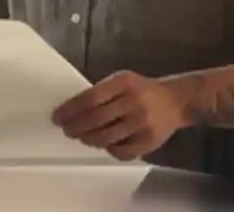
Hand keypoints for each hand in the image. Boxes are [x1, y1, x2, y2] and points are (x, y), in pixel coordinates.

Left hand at [51, 70, 186, 160]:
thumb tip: (70, 111)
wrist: (175, 101)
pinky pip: (121, 152)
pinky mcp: (149, 142)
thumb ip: (100, 92)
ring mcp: (142, 124)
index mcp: (124, 83)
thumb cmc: (141, 89)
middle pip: (95, 120)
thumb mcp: (122, 80)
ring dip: (88, 139)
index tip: (57, 116)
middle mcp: (133, 103)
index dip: (70, 110)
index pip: (90, 99)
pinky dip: (108, 149)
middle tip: (66, 130)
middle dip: (75, 127)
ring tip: (81, 137)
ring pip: (106, 138)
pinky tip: (104, 143)